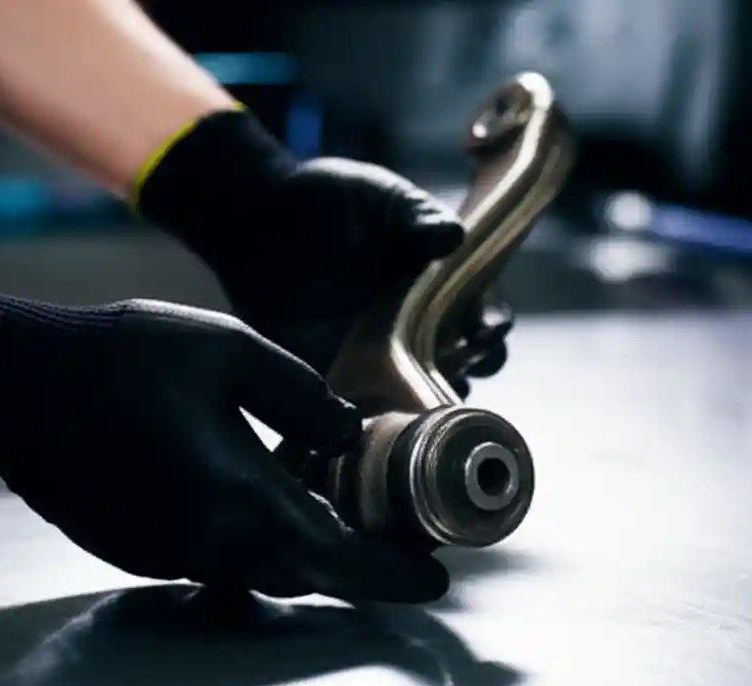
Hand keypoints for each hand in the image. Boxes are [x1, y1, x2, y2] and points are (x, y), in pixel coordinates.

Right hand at [0, 263, 447, 603]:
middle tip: (381, 533)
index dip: (393, 575)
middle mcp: (208, 543)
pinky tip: (238, 489)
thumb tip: (343, 430)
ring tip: (318, 505)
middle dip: (350, 561)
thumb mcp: (229, 347)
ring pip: (256, 569)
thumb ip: (301, 393)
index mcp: (242, 496)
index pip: (339, 558)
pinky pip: (211, 558)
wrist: (20, 386)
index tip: (434, 578)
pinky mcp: (136, 551)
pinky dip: (244, 538)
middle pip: (303, 573)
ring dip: (296, 548)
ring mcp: (167, 554)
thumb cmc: (121, 358)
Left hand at [221, 158, 512, 395]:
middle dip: (463, 378)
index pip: (485, 321)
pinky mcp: (328, 378)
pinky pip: (350, 415)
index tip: (483, 331)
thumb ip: (415, 213)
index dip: (491, 330)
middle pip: (458, 371)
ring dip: (414, 410)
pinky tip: (353, 419)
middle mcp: (415, 332)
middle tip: (450, 374)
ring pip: (410, 402)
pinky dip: (356, 425)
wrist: (260, 216)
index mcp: (442, 290)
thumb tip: (453, 236)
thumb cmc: (333, 198)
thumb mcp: (379, 196)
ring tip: (404, 404)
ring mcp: (372, 361)